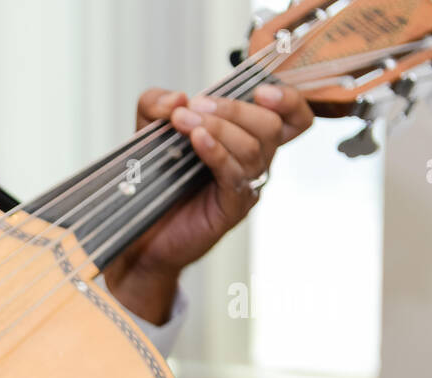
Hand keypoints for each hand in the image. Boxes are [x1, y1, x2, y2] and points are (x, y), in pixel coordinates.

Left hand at [104, 84, 313, 322]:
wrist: (141, 233)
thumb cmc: (154, 183)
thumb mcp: (148, 131)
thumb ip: (157, 104)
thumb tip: (177, 97)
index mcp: (246, 139)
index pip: (291, 118)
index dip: (288, 100)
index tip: (260, 89)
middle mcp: (253, 162)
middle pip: (271, 126)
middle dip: (233, 109)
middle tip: (195, 106)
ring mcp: (246, 186)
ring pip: (253, 148)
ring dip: (219, 127)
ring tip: (183, 122)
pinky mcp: (232, 208)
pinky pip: (235, 175)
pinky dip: (217, 152)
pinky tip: (197, 140)